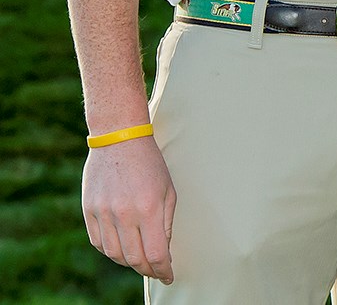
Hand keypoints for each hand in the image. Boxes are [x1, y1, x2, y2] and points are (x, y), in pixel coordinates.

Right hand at [81, 135, 176, 283]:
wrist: (118, 141)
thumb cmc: (149, 165)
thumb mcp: (168, 191)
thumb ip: (166, 223)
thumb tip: (163, 251)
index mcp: (149, 209)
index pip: (155, 254)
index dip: (163, 269)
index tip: (169, 275)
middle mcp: (124, 214)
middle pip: (134, 259)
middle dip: (148, 270)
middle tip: (156, 271)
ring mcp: (103, 213)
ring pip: (114, 254)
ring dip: (129, 263)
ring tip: (140, 260)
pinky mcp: (88, 211)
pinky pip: (98, 242)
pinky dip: (110, 251)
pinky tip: (121, 248)